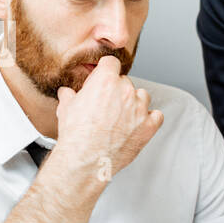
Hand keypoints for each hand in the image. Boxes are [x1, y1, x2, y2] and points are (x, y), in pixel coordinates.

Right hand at [54, 55, 163, 181]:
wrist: (86, 159)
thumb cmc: (76, 135)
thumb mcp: (66, 108)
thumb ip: (70, 96)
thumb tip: (67, 93)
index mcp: (106, 81)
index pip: (111, 63)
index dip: (106, 70)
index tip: (104, 78)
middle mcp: (125, 91)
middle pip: (126, 81)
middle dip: (117, 91)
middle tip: (107, 106)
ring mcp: (139, 108)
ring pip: (142, 96)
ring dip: (134, 103)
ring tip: (122, 116)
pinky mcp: (149, 126)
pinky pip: (157, 115)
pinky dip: (149, 119)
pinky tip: (138, 124)